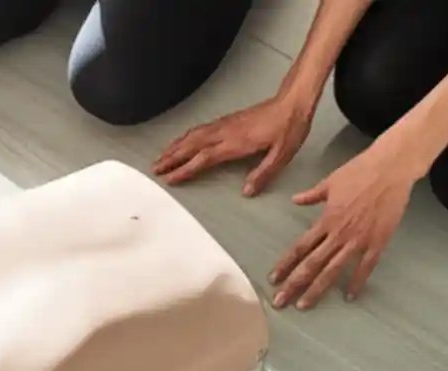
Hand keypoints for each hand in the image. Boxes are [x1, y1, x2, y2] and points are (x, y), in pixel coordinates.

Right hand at [153, 95, 314, 195]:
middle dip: (171, 157)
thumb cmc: (289, 128)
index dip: (185, 169)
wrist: (292, 102)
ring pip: (192, 136)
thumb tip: (247, 192)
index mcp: (236, 143)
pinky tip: (180, 142)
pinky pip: (199, 129)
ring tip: (160, 157)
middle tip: (154, 169)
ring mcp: (224, 125)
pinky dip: (185, 137)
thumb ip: (264, 173)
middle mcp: (225, 133)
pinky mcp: (226, 120)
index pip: (204, 158)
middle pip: (191, 146)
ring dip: (174, 147)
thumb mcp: (282, 154)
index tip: (169, 178)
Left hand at [269, 139, 423, 309]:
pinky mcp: (378, 241)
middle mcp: (338, 233)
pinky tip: (349, 297)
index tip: (273, 279)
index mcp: (325, 220)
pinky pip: (366, 267)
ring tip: (304, 305)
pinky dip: (357, 282)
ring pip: (333, 270)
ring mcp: (359, 240)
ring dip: (317, 289)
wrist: (392, 168)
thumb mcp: (330, 182)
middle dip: (294, 285)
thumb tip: (294, 200)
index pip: (300, 247)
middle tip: (280, 302)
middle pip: (312, 264)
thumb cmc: (360, 171)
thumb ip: (312, 195)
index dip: (286, 264)